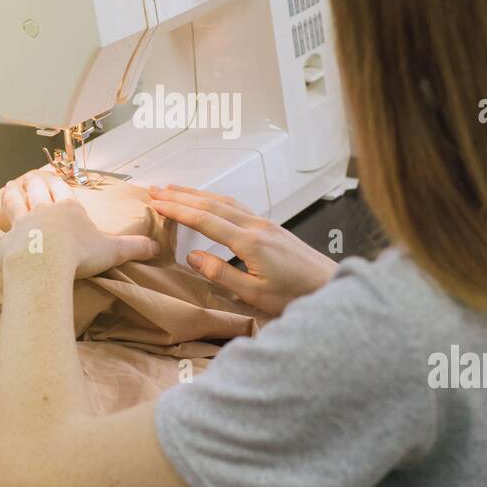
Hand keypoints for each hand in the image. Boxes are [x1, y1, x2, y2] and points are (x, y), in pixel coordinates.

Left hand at [0, 170, 159, 277]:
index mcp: (68, 209)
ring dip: (11, 193)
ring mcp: (20, 225)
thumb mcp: (113, 251)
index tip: (53, 180)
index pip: (62, 191)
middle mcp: (42, 211)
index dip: (57, 185)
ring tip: (9, 185)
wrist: (47, 267)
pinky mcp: (2, 243)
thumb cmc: (80, 257)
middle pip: (36, 191)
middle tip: (28, 178)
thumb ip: (135, 247)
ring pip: (13, 203)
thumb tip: (158, 246)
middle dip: (33, 184)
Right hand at [147, 184, 335, 315]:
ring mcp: (265, 223)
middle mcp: (257, 226)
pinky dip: (216, 199)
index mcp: (250, 242)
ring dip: (197, 194)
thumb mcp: (255, 294)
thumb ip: (222, 275)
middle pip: (212, 204)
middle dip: (182, 196)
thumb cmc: (295, 296)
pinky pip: (237, 206)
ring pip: (225, 201)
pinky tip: (209, 201)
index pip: (205, 220)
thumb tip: (192, 256)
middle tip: (156, 190)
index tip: (156, 202)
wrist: (331, 288)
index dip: (178, 210)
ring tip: (174, 190)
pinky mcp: (271, 227)